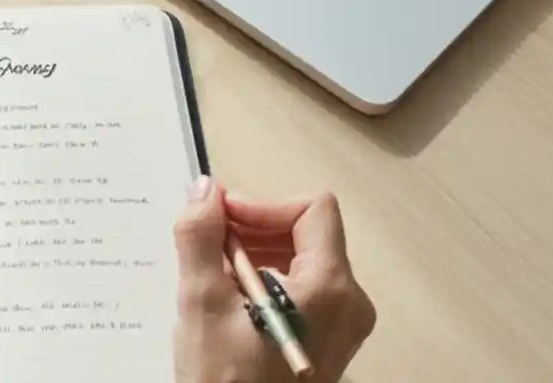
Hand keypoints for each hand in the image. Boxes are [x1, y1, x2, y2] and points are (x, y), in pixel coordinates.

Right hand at [173, 178, 375, 382]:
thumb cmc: (226, 380)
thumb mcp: (202, 304)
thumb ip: (201, 238)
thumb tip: (204, 188)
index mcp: (331, 288)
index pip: (312, 209)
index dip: (262, 205)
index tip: (220, 220)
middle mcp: (350, 302)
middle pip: (308, 232)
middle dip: (254, 228)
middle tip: (207, 245)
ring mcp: (343, 324)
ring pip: (303, 258)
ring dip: (255, 253)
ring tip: (213, 275)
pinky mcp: (329, 340)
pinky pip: (303, 288)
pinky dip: (265, 280)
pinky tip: (229, 300)